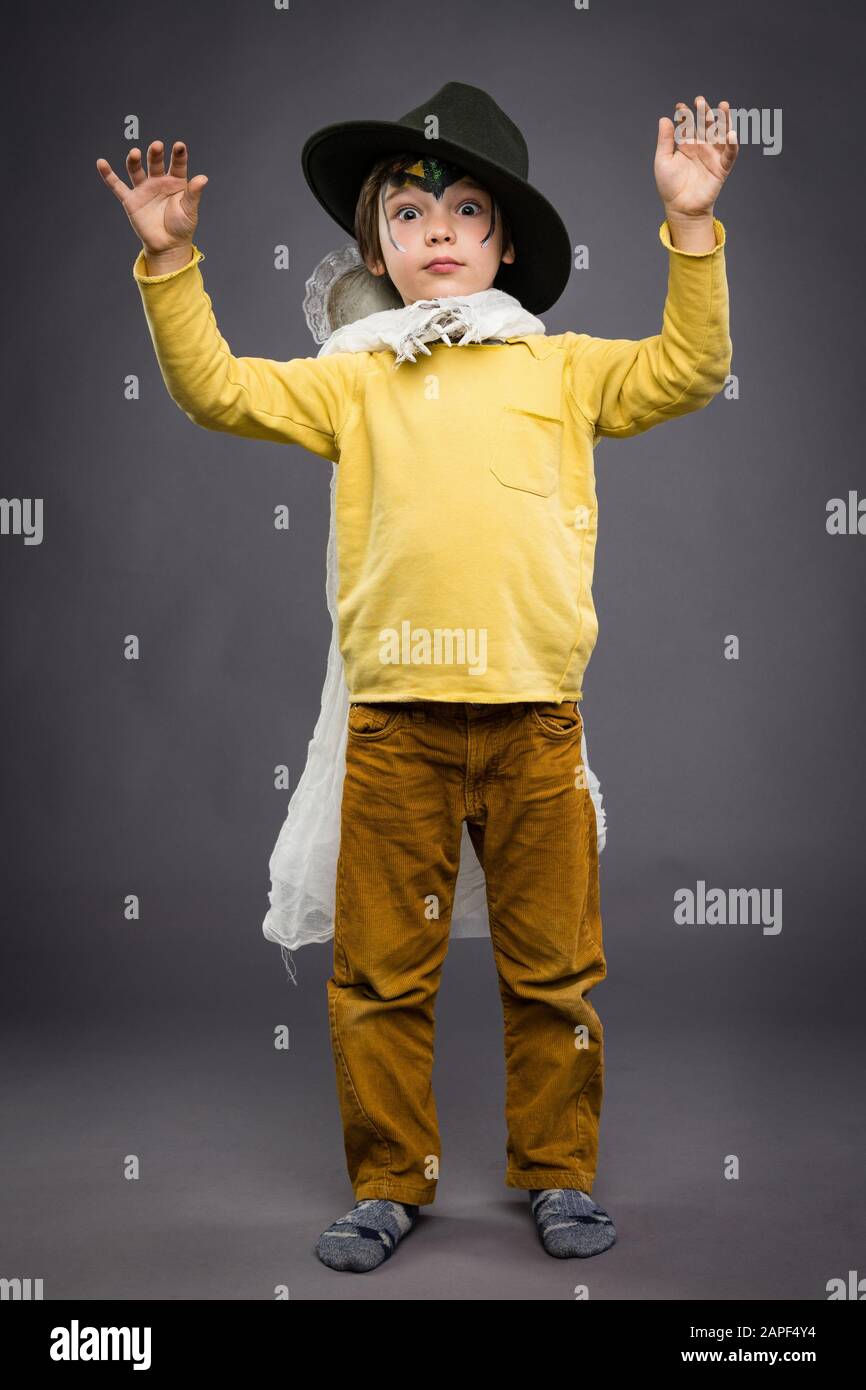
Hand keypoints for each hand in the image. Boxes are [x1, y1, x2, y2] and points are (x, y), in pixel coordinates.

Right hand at [96, 139, 207, 254]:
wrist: (168, 246)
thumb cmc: (182, 226)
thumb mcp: (189, 210)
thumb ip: (193, 193)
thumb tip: (203, 178)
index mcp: (176, 181)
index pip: (177, 164)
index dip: (178, 155)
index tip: (179, 146)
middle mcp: (158, 181)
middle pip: (155, 163)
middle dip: (155, 154)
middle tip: (157, 146)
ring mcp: (143, 189)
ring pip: (136, 170)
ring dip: (134, 161)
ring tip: (135, 153)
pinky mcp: (130, 200)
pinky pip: (117, 186)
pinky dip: (108, 175)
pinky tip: (101, 163)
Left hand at [654, 97, 738, 219]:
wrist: (680, 207)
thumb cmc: (670, 186)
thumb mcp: (663, 160)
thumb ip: (665, 140)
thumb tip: (664, 119)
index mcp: (687, 144)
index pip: (688, 125)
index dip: (685, 115)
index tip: (680, 107)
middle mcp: (702, 147)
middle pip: (706, 125)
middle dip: (704, 112)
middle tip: (700, 101)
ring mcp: (713, 156)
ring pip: (721, 134)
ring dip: (723, 121)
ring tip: (723, 106)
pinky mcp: (722, 167)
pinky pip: (730, 155)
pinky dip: (732, 145)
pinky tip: (731, 134)